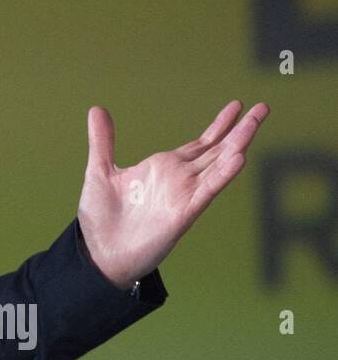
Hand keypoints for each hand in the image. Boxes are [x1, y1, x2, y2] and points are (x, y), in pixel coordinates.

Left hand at [76, 100, 269, 289]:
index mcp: (163, 168)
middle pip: (216, 150)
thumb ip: (103, 141)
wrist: (99, 254)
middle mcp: (178, 180)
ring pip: (216, 166)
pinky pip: (206, 191)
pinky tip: (238, 158)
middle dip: (239, 129)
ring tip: (254, 124)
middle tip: (262, 107)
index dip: (220, 125)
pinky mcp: (182, 214)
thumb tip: (97, 109)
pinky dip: (222, 175)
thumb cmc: (102, 218)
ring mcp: (182, 196)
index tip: (237, 105)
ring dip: (236, 145)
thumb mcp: (100, 171)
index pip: (199, 144)